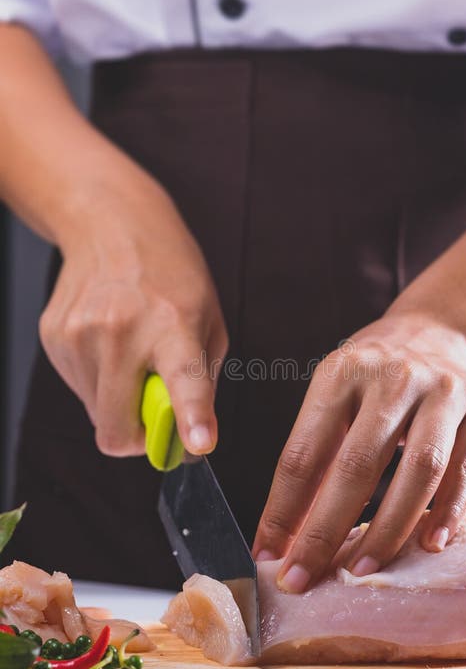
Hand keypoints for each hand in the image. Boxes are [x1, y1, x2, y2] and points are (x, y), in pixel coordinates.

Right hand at [39, 180, 227, 456]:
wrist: (112, 226)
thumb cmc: (172, 278)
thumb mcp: (208, 321)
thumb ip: (202, 382)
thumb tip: (187, 443)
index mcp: (174, 324)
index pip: (184, 380)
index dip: (191, 417)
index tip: (200, 442)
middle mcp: (122, 329)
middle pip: (117, 428)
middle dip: (137, 439)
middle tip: (153, 411)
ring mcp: (80, 334)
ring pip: (96, 414)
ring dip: (117, 402)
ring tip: (130, 355)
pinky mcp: (54, 337)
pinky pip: (79, 389)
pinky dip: (98, 381)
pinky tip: (107, 342)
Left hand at [253, 312, 465, 591]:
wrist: (440, 332)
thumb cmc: (374, 379)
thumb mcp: (335, 396)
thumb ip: (316, 457)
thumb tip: (284, 537)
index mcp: (342, 373)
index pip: (305, 453)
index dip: (283, 510)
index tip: (267, 556)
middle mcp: (394, 376)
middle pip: (356, 465)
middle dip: (325, 531)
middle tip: (304, 579)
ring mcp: (444, 390)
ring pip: (419, 470)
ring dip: (388, 529)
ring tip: (362, 570)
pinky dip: (449, 510)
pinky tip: (430, 543)